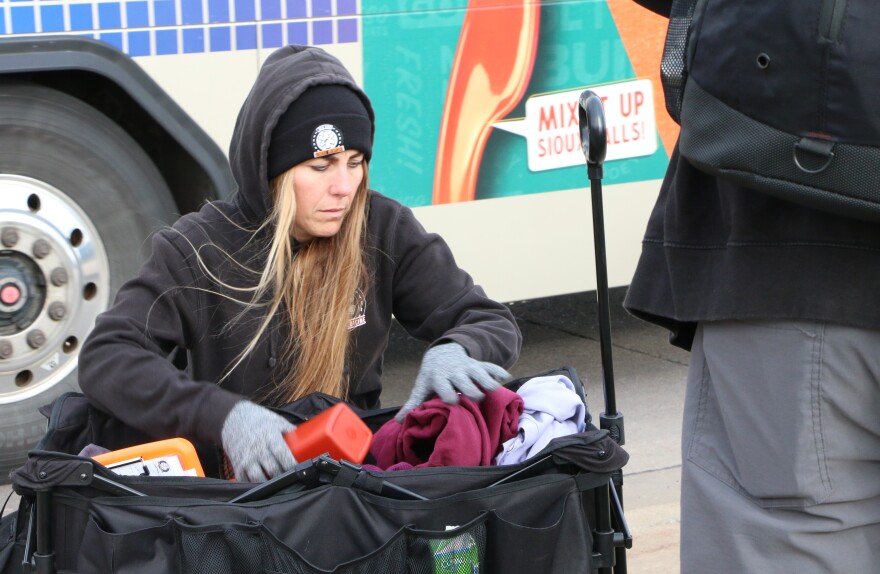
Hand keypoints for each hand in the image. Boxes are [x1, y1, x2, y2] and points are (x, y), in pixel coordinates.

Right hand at [221, 401, 296, 481]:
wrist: (232, 418)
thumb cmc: (257, 419)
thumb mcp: (276, 420)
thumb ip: (290, 430)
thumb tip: (307, 438)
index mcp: (269, 437)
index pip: (282, 454)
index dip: (291, 464)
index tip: (298, 469)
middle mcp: (257, 449)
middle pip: (272, 469)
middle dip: (282, 476)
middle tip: (289, 478)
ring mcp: (246, 458)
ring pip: (258, 477)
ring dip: (268, 483)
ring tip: (276, 484)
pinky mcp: (237, 464)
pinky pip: (244, 479)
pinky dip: (252, 484)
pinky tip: (260, 486)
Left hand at [395, 342, 510, 421]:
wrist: (441, 352)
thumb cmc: (431, 376)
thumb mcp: (421, 388)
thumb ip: (412, 405)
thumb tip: (397, 423)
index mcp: (439, 379)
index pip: (444, 387)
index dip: (449, 395)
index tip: (453, 403)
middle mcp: (455, 372)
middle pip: (465, 382)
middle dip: (472, 390)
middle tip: (478, 399)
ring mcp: (468, 367)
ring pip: (480, 373)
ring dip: (487, 381)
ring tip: (495, 391)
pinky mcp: (478, 364)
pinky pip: (490, 365)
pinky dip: (498, 370)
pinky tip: (506, 377)